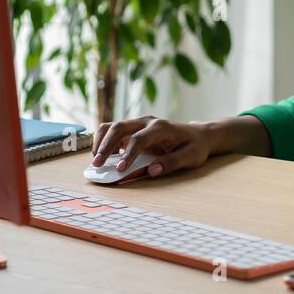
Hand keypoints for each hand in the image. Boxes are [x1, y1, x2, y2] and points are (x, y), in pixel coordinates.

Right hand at [91, 116, 211, 178]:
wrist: (197, 135)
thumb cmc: (194, 146)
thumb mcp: (191, 156)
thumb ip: (172, 163)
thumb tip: (152, 171)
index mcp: (161, 127)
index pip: (139, 139)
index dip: (128, 154)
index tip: (120, 170)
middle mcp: (147, 122)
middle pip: (119, 128)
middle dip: (105, 146)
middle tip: (97, 165)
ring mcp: (138, 124)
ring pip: (112, 126)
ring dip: (101, 142)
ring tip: (96, 161)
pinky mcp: (133, 130)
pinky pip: (113, 131)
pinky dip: (104, 141)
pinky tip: (104, 157)